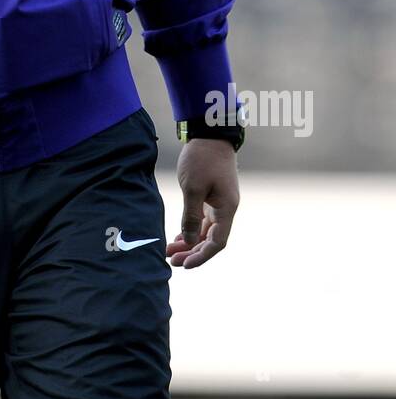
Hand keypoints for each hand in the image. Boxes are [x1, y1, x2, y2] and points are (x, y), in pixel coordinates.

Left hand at [166, 138, 239, 268]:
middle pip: (211, 240)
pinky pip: (203, 220)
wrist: (210, 133)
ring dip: (190, 242)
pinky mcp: (213, 196)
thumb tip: (189, 241)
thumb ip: (191, 216)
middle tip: (171, 261)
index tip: (184, 265)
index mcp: (226, 209)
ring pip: (206, 231)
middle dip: (192, 252)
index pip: (216, 243)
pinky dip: (192, 229)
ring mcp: (220, 203)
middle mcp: (226, 209)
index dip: (201, 256)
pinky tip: (178, 237)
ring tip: (170, 252)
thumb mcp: (192, 188)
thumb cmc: (202, 159)